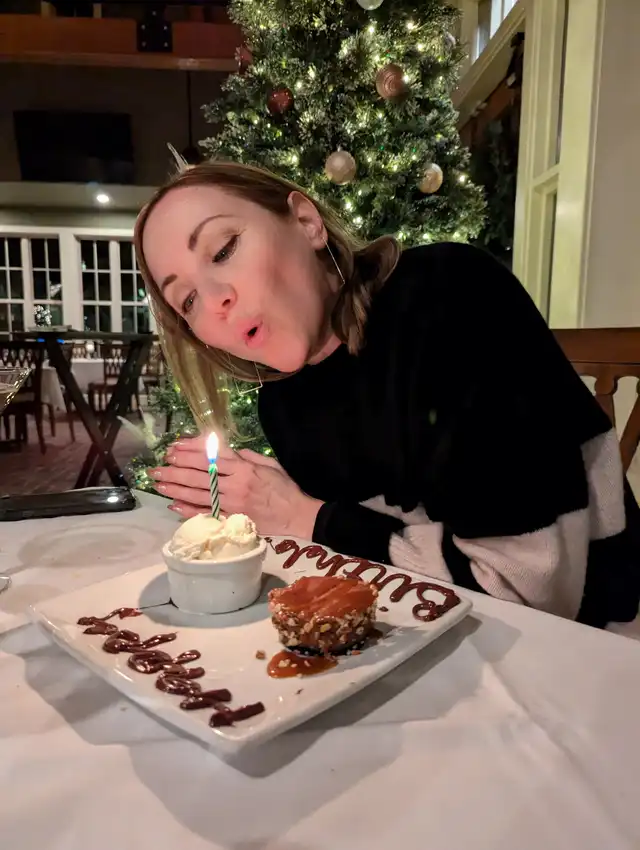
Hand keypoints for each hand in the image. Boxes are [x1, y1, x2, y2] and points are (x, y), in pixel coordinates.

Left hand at [149, 436, 321, 537]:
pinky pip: (207, 514)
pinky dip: (189, 511)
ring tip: (159, 485)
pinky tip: (174, 505)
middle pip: (199, 476)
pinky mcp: (232, 520)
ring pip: (198, 495)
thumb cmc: (284, 488)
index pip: (210, 458)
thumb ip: (246, 456)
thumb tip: (223, 450)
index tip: (173, 450)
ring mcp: (232, 504)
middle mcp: (235, 485)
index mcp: (244, 468)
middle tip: (157, 469)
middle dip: (175, 471)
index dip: (189, 453)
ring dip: (176, 490)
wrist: (297, 514)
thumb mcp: (269, 464)